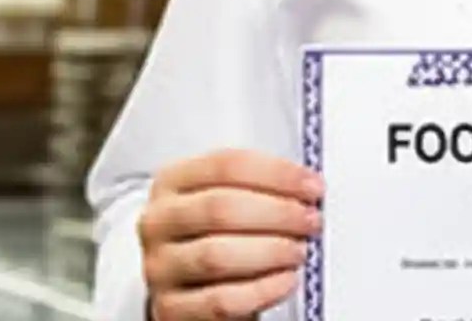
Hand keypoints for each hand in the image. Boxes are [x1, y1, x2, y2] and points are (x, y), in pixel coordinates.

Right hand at [139, 150, 323, 320]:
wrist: (192, 286)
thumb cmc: (217, 235)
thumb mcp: (226, 199)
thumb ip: (258, 188)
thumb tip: (306, 188)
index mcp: (172, 182)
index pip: (225, 166)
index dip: (276, 174)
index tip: (311, 186)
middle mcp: (160, 221)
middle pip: (220, 209)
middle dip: (278, 213)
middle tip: (311, 220)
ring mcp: (161, 266)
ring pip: (217, 255)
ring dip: (270, 251)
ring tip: (299, 250)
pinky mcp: (170, 308)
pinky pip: (220, 300)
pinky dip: (262, 290)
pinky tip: (285, 280)